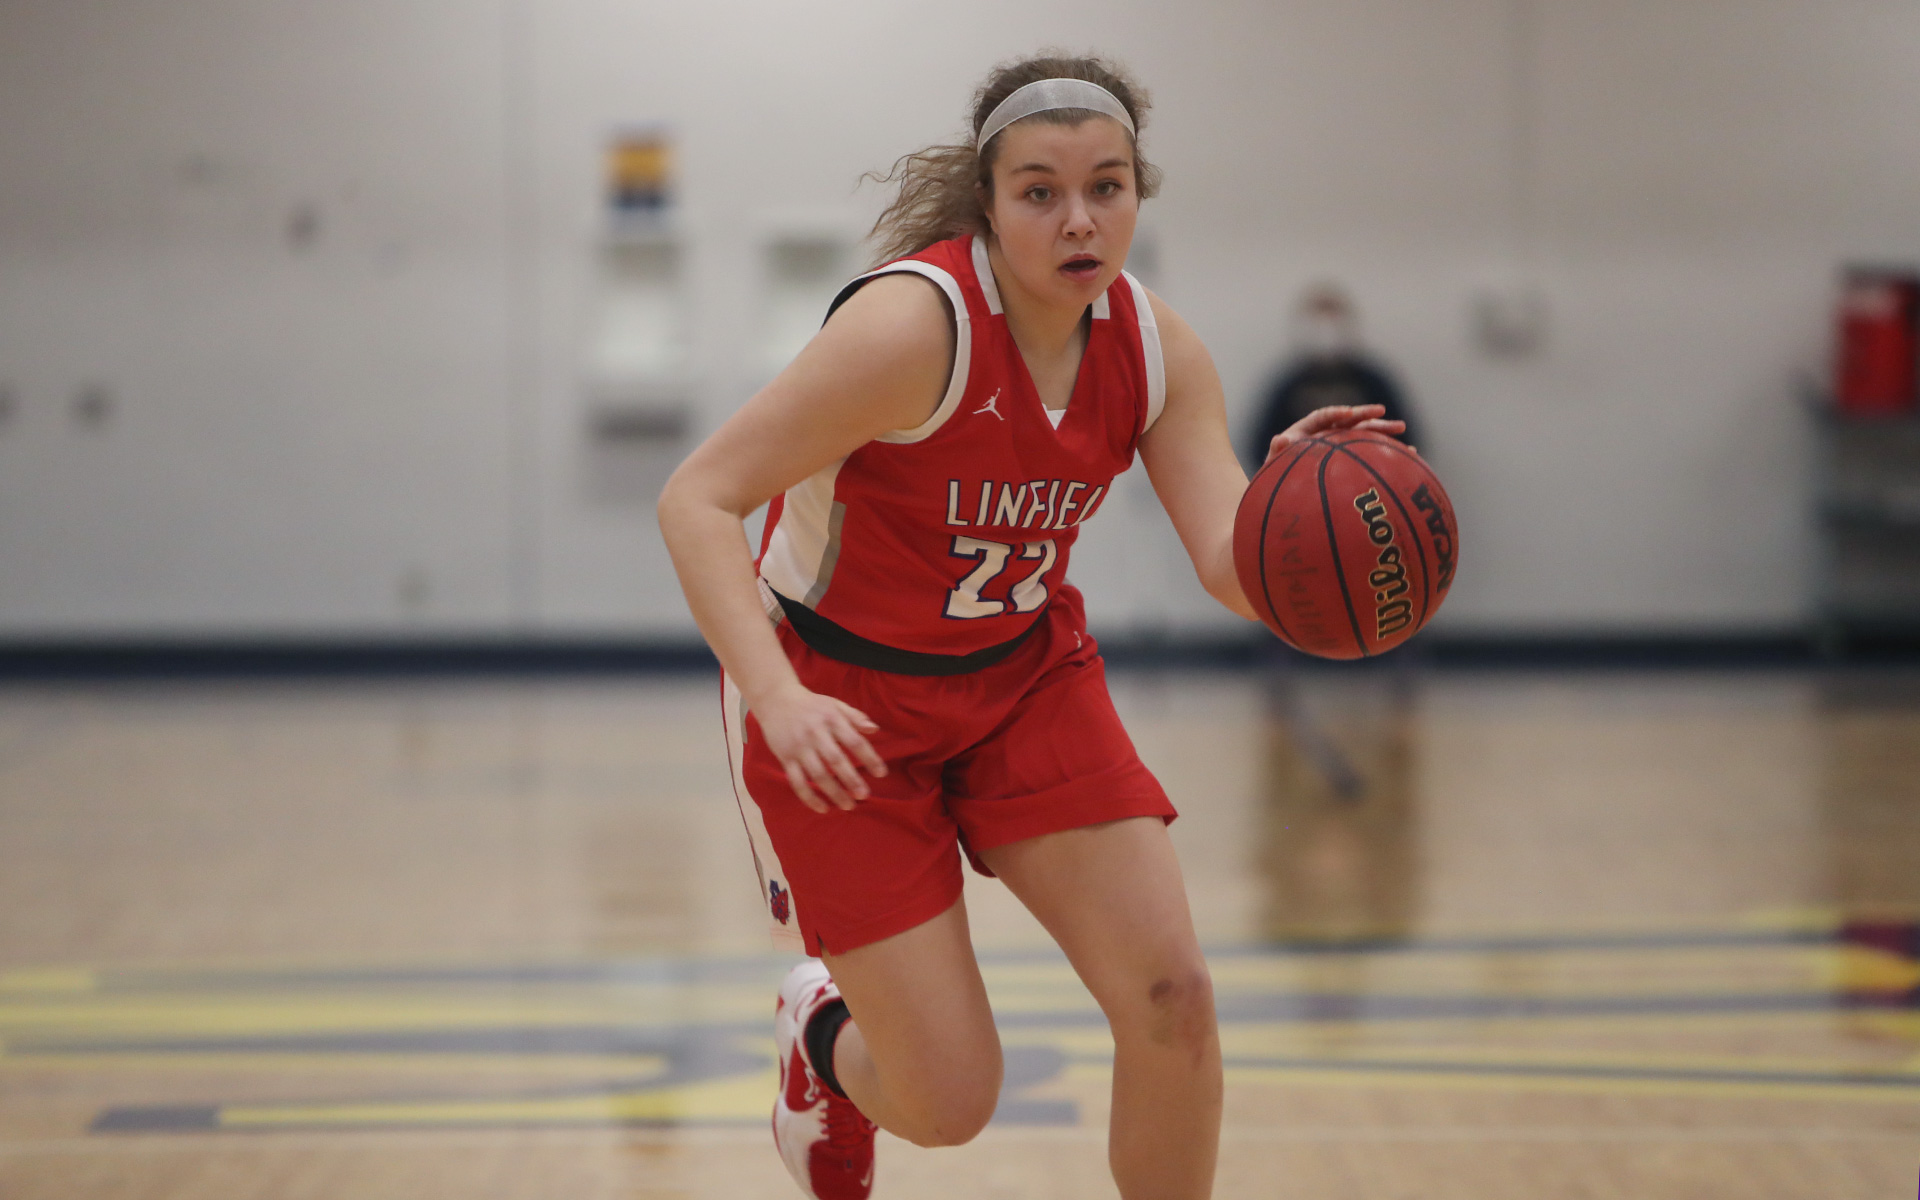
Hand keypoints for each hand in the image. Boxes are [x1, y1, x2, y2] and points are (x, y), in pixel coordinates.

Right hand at [751, 683, 887, 812]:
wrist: (776, 700)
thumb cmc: (812, 705)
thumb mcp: (835, 704)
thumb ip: (855, 717)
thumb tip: (875, 729)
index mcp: (831, 719)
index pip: (854, 741)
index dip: (869, 758)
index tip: (881, 773)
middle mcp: (815, 733)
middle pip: (835, 760)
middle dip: (851, 780)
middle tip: (864, 795)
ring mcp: (799, 747)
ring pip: (817, 774)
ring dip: (833, 792)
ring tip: (848, 806)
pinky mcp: (785, 757)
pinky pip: (797, 781)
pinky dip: (809, 797)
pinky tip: (823, 808)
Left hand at [1265, 404, 1407, 464]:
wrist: (1283, 492)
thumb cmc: (1276, 477)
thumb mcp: (1273, 465)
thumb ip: (1276, 451)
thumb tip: (1281, 439)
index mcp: (1307, 430)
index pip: (1323, 416)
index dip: (1336, 413)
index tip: (1348, 414)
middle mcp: (1327, 433)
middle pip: (1349, 420)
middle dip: (1366, 415)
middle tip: (1383, 412)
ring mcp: (1341, 446)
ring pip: (1364, 434)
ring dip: (1382, 430)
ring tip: (1402, 428)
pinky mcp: (1352, 459)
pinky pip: (1372, 453)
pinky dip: (1388, 452)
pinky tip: (1409, 453)